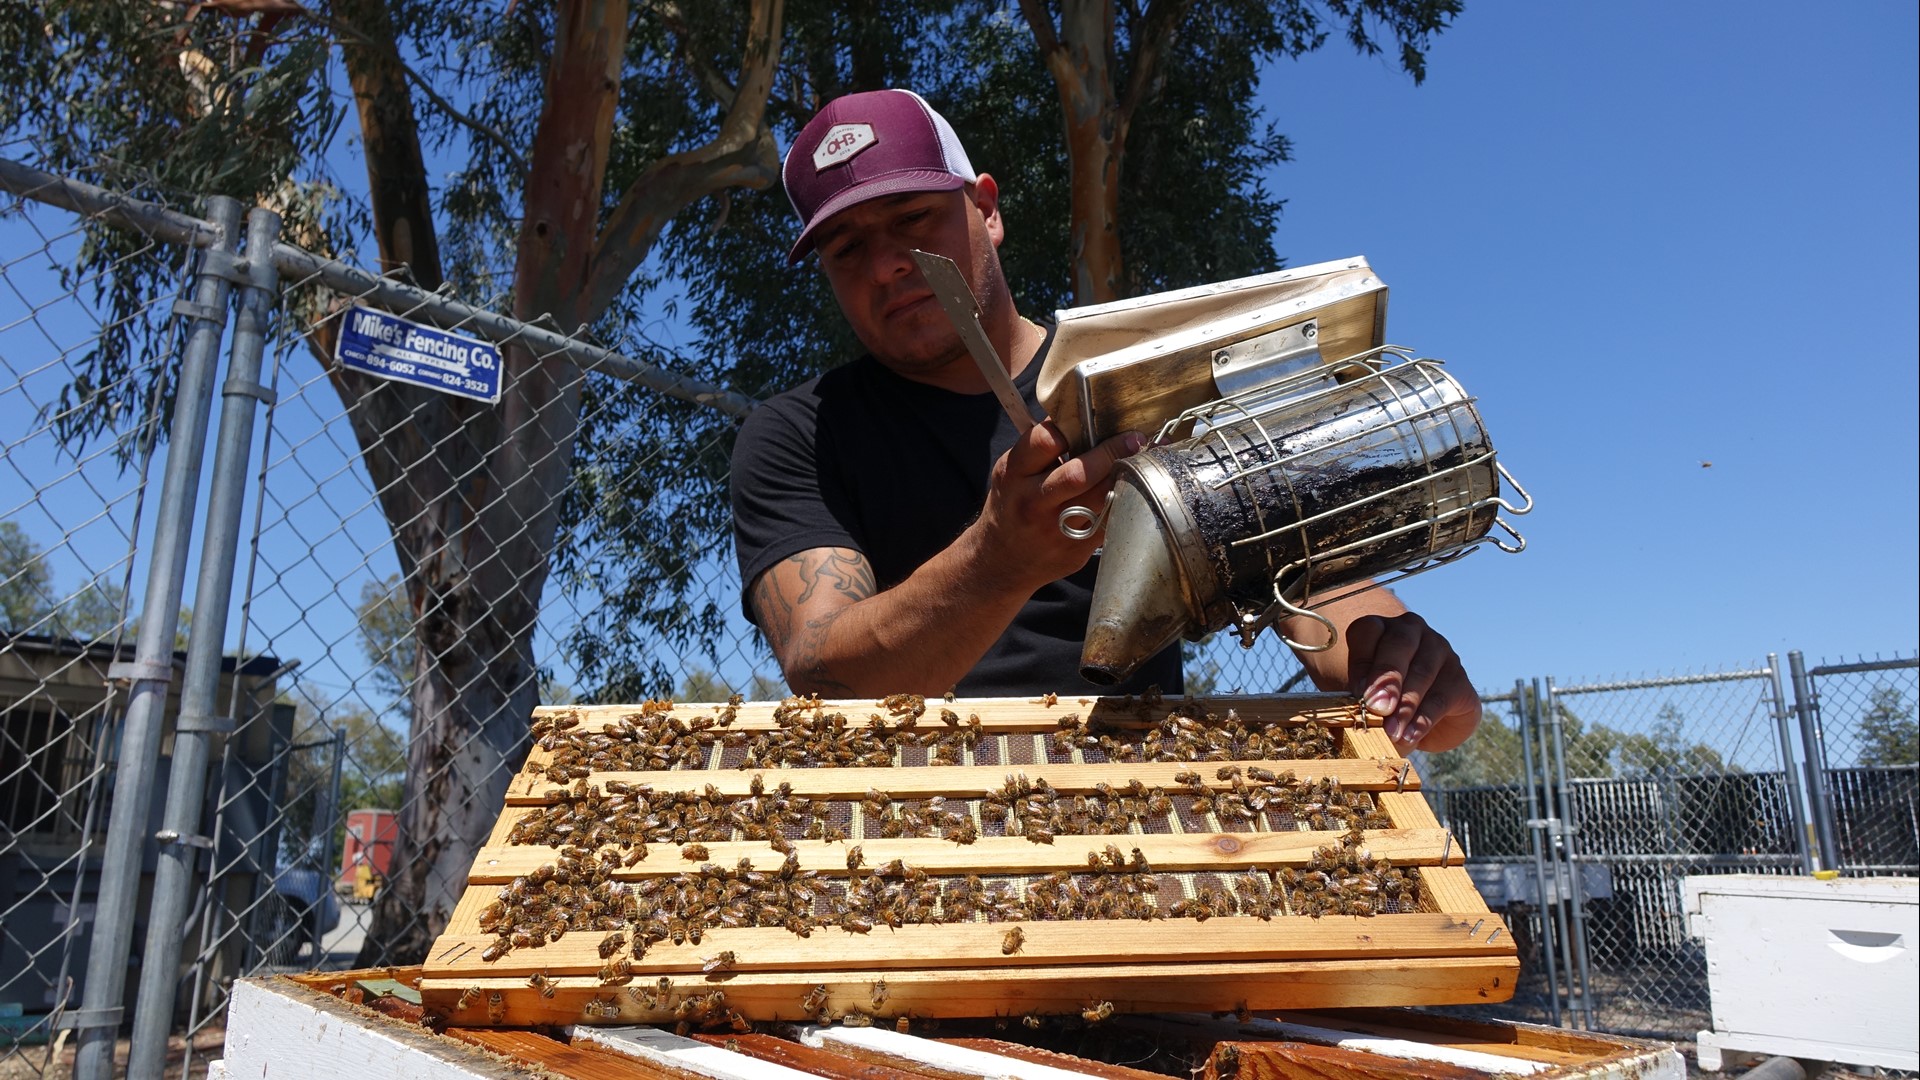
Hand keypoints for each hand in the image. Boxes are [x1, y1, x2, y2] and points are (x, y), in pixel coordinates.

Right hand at [974, 421, 1144, 592]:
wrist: (1001, 561)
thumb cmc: (1013, 505)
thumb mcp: (1012, 472)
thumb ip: (1041, 450)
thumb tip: (1085, 419)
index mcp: (1014, 474)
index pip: (1045, 441)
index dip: (1072, 428)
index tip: (1094, 423)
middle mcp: (1033, 502)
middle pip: (1080, 473)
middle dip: (1112, 452)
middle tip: (1134, 440)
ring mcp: (1056, 529)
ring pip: (1101, 498)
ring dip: (1124, 476)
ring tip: (1137, 462)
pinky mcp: (1076, 549)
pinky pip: (1110, 520)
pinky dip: (1124, 502)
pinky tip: (1129, 490)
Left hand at [1343, 612, 1479, 752]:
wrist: (1421, 722)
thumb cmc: (1382, 701)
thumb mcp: (1364, 696)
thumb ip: (1360, 699)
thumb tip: (1359, 716)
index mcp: (1381, 628)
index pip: (1369, 631)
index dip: (1361, 661)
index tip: (1356, 691)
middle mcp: (1412, 631)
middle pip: (1400, 644)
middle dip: (1387, 678)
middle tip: (1378, 708)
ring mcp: (1440, 650)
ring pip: (1423, 672)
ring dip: (1405, 705)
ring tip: (1391, 732)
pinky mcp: (1459, 678)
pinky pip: (1441, 697)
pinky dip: (1424, 719)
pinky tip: (1410, 736)